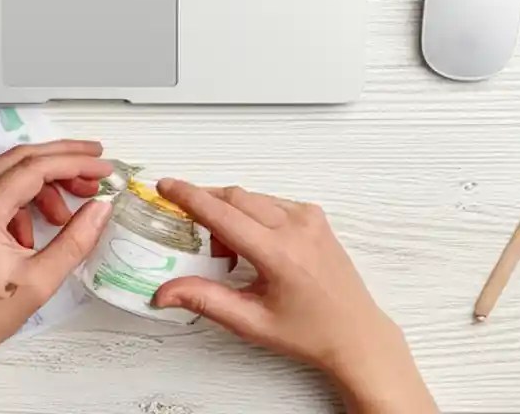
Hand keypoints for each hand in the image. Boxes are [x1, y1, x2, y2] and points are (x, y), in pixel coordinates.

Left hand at [0, 141, 114, 413]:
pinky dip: (25, 200)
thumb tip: (101, 208)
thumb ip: (76, 240)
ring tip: (67, 215)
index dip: (75, 163)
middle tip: (97, 169)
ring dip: (45, 184)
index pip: (34, 167)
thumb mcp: (39, 281)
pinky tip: (35, 235)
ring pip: (10, 171)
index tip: (105, 168)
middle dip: (64, 160)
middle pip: (22, 158)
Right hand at [152, 180, 435, 413]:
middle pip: (235, 198)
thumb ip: (205, 301)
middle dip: (207, 209)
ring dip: (230, 216)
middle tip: (193, 236)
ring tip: (230, 256)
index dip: (190, 197)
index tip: (164, 185)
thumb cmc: (306, 332)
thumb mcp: (251, 323)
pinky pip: (270, 203)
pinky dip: (251, 216)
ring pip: (252, 199)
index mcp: (279, 254)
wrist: (356, 333)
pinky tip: (253, 247)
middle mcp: (297, 227)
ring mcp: (309, 218)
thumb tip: (163, 292)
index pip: (223, 214)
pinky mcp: (315, 216)